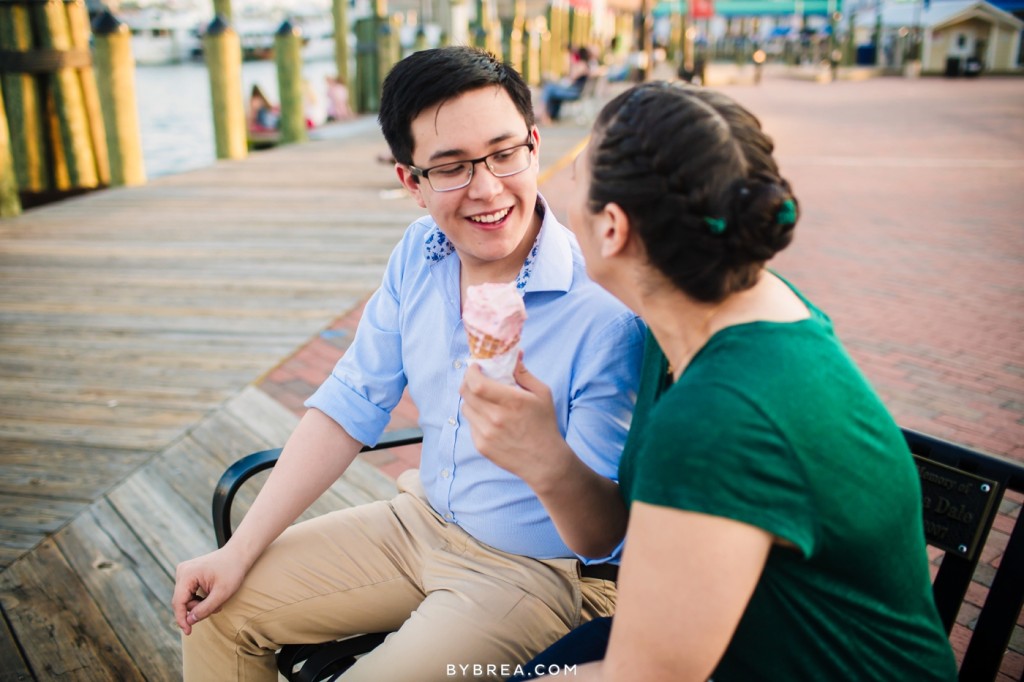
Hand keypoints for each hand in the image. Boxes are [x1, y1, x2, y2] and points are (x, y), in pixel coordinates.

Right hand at [172, 547, 246, 634]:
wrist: (238, 554)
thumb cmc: (232, 571)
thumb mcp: (222, 593)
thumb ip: (205, 609)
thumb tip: (190, 621)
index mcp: (187, 574)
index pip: (178, 602)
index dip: (182, 619)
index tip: (188, 632)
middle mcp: (182, 571)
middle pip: (183, 601)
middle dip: (198, 609)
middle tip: (216, 608)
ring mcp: (184, 571)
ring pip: (187, 598)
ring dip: (201, 604)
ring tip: (217, 600)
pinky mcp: (189, 574)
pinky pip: (190, 592)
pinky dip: (200, 598)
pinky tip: (212, 594)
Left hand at [459, 354, 571, 486]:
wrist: (545, 461)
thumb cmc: (545, 424)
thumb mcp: (542, 394)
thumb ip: (524, 373)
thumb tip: (513, 354)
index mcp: (511, 402)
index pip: (477, 383)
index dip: (471, 372)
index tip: (475, 366)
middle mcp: (495, 419)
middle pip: (466, 393)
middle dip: (468, 381)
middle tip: (476, 378)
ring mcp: (486, 434)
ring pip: (465, 408)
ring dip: (472, 399)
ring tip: (485, 399)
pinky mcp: (481, 446)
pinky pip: (471, 423)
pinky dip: (477, 416)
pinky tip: (491, 419)